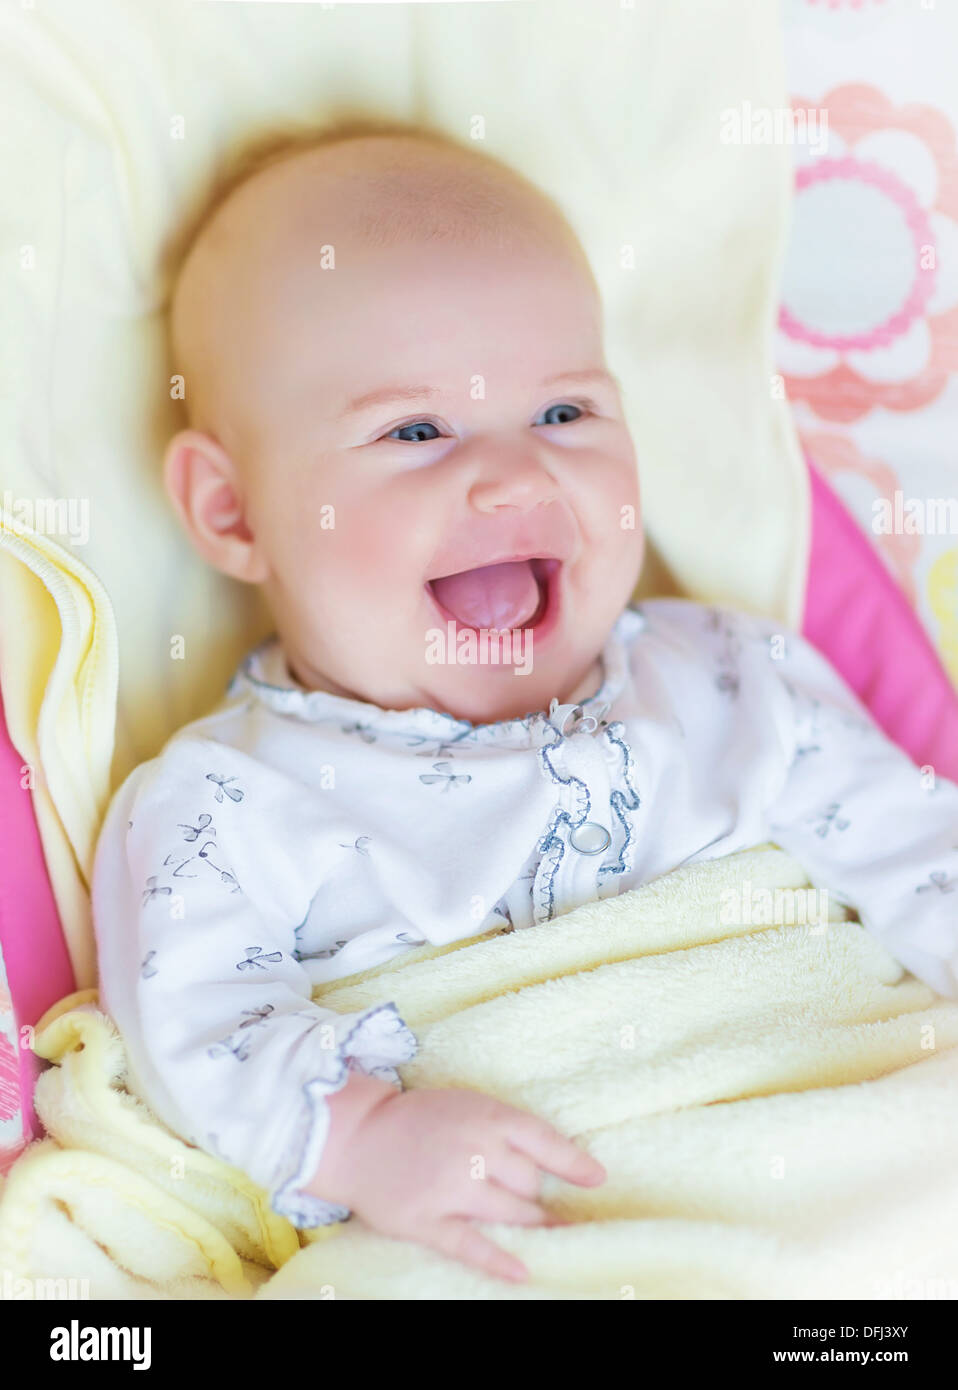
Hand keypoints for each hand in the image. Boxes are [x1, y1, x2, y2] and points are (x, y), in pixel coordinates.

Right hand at [306, 1079, 605, 1282]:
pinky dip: (499, 1260)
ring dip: (532, 1224)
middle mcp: (473, 1151)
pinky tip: (523, 1271)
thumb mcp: (468, 1106)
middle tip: (532, 1197)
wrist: (359, 1134)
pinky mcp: (426, 1221)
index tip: (598, 1180)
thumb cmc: (421, 1120)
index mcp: (486, 1117)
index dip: (574, 1163)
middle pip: (530, 1184)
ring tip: (546, 1231)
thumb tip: (552, 1164)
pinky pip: (471, 1246)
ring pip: (511, 1215)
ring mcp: (449, 1188)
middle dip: (535, 1193)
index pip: (544, 1142)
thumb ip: (506, 1129)